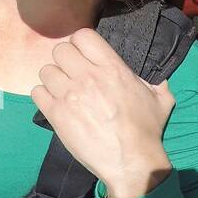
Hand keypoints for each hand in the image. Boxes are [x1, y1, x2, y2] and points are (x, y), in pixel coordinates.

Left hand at [32, 29, 174, 197]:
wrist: (131, 162)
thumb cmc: (146, 131)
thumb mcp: (160, 101)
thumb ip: (157, 83)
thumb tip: (159, 79)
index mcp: (112, 68)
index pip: (83, 35)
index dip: (80, 43)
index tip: (83, 55)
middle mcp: (88, 76)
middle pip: (60, 50)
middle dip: (65, 60)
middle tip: (71, 74)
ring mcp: (70, 94)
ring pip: (46, 70)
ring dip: (53, 79)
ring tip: (62, 90)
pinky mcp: (56, 114)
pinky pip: (37, 92)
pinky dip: (43, 96)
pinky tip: (54, 104)